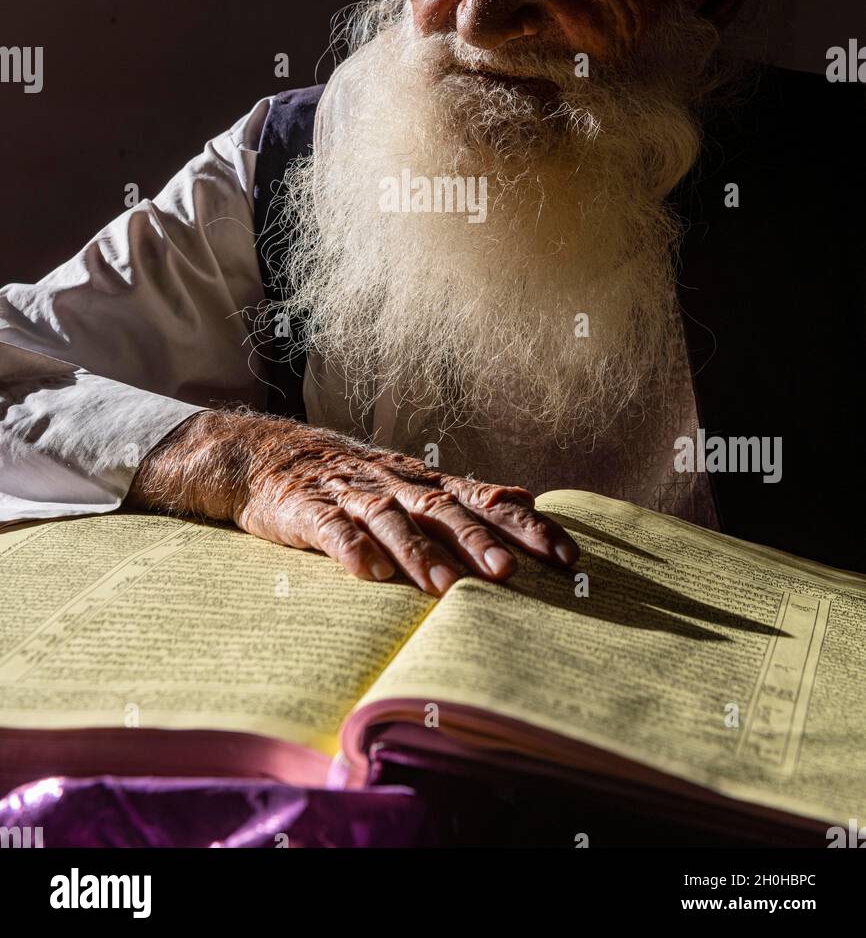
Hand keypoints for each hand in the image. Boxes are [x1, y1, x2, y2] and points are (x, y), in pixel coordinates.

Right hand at [127, 408, 577, 595]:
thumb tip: (527, 496)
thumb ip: (466, 494)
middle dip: (478, 542)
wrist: (266, 457)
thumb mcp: (411, 481)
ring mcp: (351, 496)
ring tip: (445, 587)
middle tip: (510, 573)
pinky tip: (367, 574)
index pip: (484, 500)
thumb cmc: (351, 478)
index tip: (566, 558)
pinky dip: (350, 550)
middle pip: (442, 512)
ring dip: (418, 554)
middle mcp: (395, 485)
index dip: (525, 527)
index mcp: (424, 482)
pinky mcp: (308, 511)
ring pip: (390, 523)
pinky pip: (331, 531)